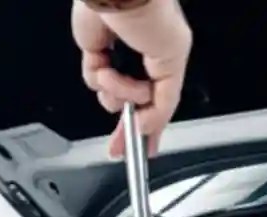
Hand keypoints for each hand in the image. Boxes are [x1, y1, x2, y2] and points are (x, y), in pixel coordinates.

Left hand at [72, 0, 191, 157]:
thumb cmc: (151, 11)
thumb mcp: (173, 62)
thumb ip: (164, 101)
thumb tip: (149, 124)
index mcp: (168, 61)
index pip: (162, 105)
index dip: (152, 131)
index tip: (146, 152)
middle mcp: (144, 61)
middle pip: (134, 105)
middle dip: (127, 121)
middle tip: (118, 144)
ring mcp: (119, 57)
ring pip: (112, 96)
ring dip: (113, 91)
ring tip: (114, 75)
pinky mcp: (96, 50)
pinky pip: (94, 78)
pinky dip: (96, 76)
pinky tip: (102, 64)